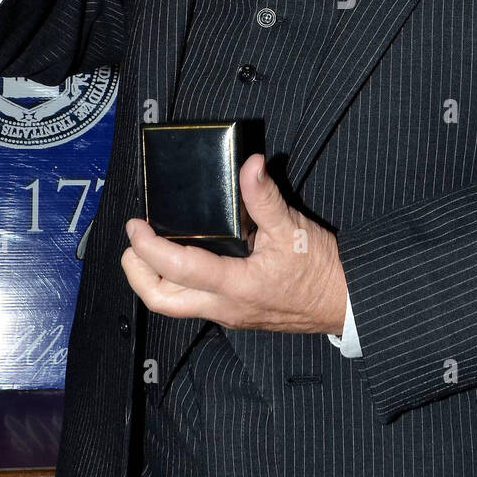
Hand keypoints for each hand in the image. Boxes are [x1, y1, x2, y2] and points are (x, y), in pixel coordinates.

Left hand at [121, 155, 348, 333]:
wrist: (344, 304)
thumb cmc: (321, 271)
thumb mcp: (294, 228)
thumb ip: (265, 196)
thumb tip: (250, 164)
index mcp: (236, 286)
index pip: (178, 269)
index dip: (149, 247)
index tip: (135, 226)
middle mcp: (224, 306)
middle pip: (163, 300)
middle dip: (137, 273)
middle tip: (132, 244)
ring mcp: (228, 313)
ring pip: (175, 304)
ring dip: (154, 279)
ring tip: (148, 250)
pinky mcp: (235, 312)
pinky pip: (195, 302)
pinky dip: (177, 282)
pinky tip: (182, 259)